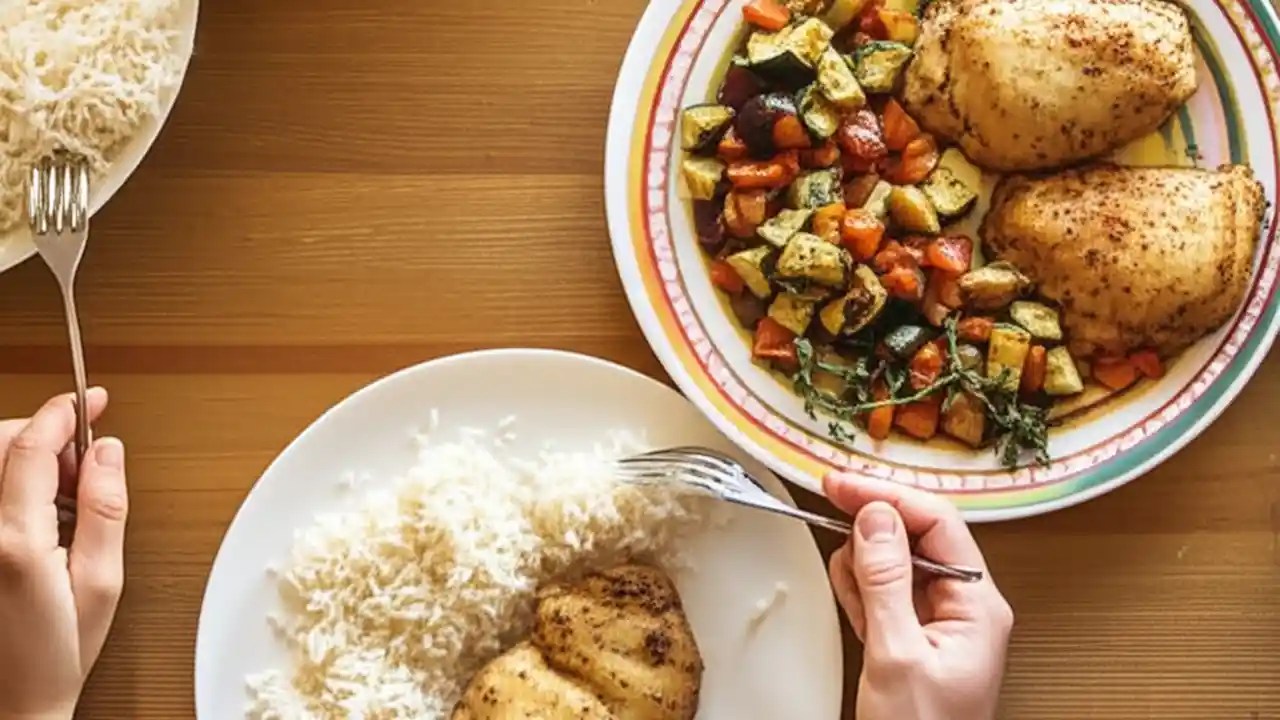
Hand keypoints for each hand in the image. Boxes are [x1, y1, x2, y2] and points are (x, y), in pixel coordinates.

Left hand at [0, 390, 127, 719]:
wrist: (11, 700)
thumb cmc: (55, 655)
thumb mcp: (102, 581)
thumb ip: (105, 508)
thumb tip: (107, 453)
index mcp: (13, 540)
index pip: (32, 447)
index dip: (63, 412)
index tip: (89, 398)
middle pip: (0, 445)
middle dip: (44, 435)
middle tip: (86, 461)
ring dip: (29, 460)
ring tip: (66, 499)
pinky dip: (15, 484)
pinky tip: (41, 515)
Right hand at [825, 473, 1011, 719]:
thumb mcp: (897, 654)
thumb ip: (885, 582)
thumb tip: (875, 517)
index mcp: (977, 605)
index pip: (938, 525)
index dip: (888, 496)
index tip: (840, 484)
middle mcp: (963, 607)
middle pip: (919, 537)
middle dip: (874, 516)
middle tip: (828, 494)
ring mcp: (938, 625)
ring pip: (897, 563)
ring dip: (863, 550)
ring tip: (835, 544)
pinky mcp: (912, 641)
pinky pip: (885, 594)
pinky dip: (860, 581)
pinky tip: (842, 574)